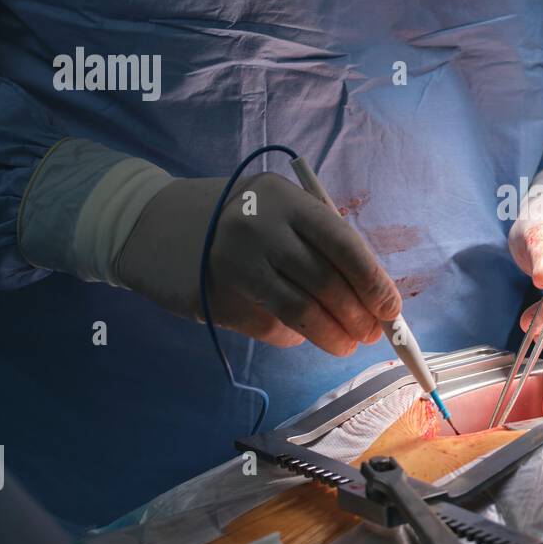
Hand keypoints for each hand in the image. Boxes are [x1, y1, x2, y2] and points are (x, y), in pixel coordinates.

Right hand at [115, 173, 400, 355]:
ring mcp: (234, 264)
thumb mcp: (276, 210)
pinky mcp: (215, 297)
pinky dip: (295, 336)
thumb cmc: (234, 218)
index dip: (373, 282)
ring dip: (332, 335)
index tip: (391, 310)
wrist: (150, 224)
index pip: (343, 244)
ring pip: (301, 311)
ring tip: (346, 344)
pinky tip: (301, 335)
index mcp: (285, 199)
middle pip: (325, 281)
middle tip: (372, 334)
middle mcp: (259, 227)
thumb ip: (318, 242)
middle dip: (357, 315)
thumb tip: (370, 295)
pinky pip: (271, 326)